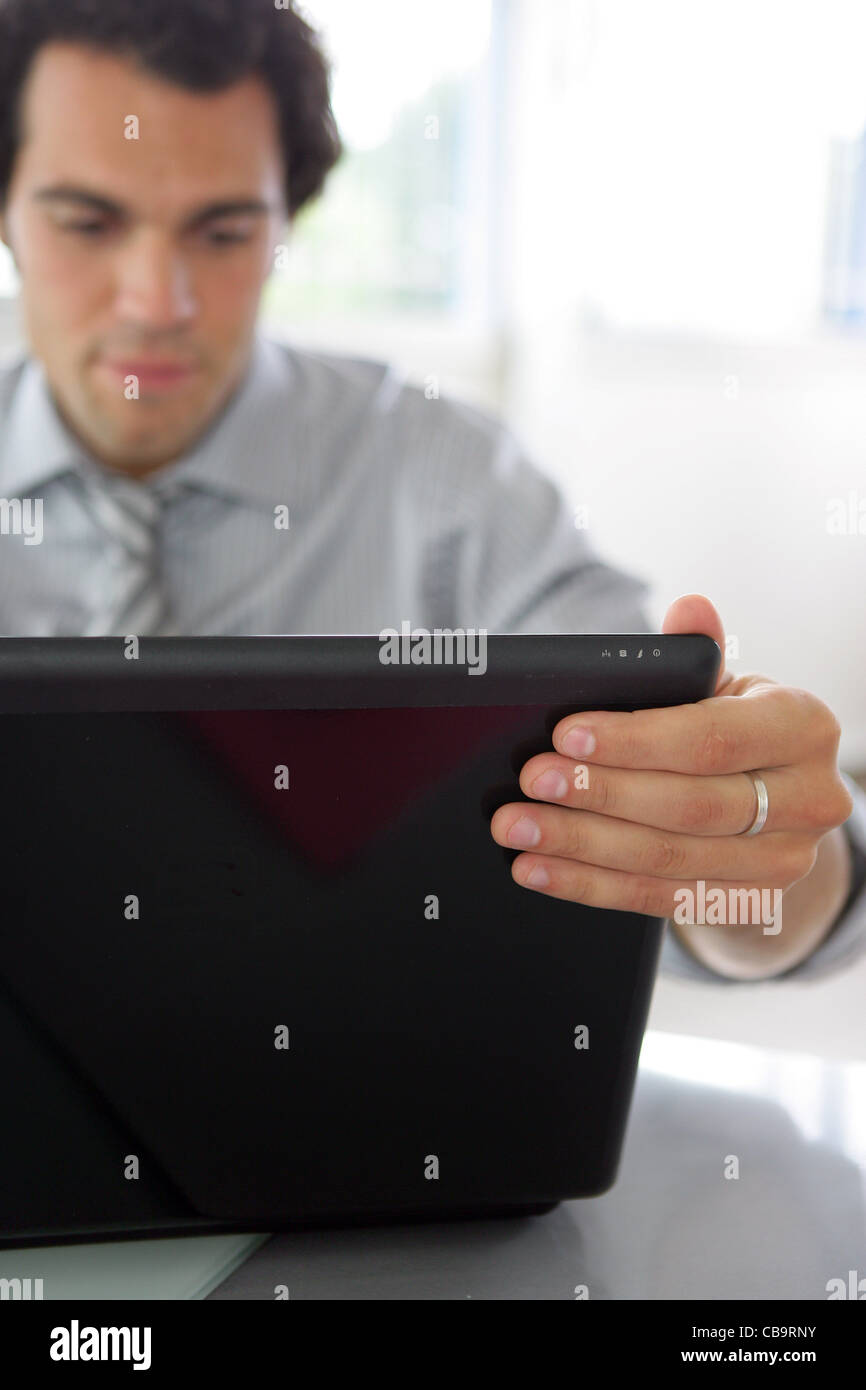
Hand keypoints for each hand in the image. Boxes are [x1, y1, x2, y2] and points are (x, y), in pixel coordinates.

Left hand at [490, 595, 853, 955]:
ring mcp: (784, 861)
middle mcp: (811, 799)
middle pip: (688, 806)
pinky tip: (537, 869)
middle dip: (599, 793)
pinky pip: (658, 899)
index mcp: (804, 726)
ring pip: (669, 858)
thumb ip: (697, 654)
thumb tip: (690, 607)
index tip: (565, 733)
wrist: (772, 797)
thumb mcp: (720, 686)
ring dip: (580, 845)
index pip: (712, 737)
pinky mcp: (749, 905)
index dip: (636, 740)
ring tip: (517, 828)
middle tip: (530, 782)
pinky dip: (589, 885)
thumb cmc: (730, 724)